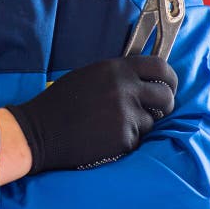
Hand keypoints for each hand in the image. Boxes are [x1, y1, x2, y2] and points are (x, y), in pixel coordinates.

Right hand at [6, 56, 176, 173]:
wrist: (40, 131)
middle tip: (154, 112)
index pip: (160, 67)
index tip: (169, 86)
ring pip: (150, 123)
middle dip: (164, 106)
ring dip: (138, 126)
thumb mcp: (89, 76)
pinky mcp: (124, 139)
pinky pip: (136, 141)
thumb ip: (117, 76)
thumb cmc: (61, 104)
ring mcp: (126, 114)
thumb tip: (145, 82)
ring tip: (110, 126)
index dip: (169, 78)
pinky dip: (124, 142)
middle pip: (166, 97)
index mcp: (116, 69)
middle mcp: (125, 89)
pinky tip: (103, 139)